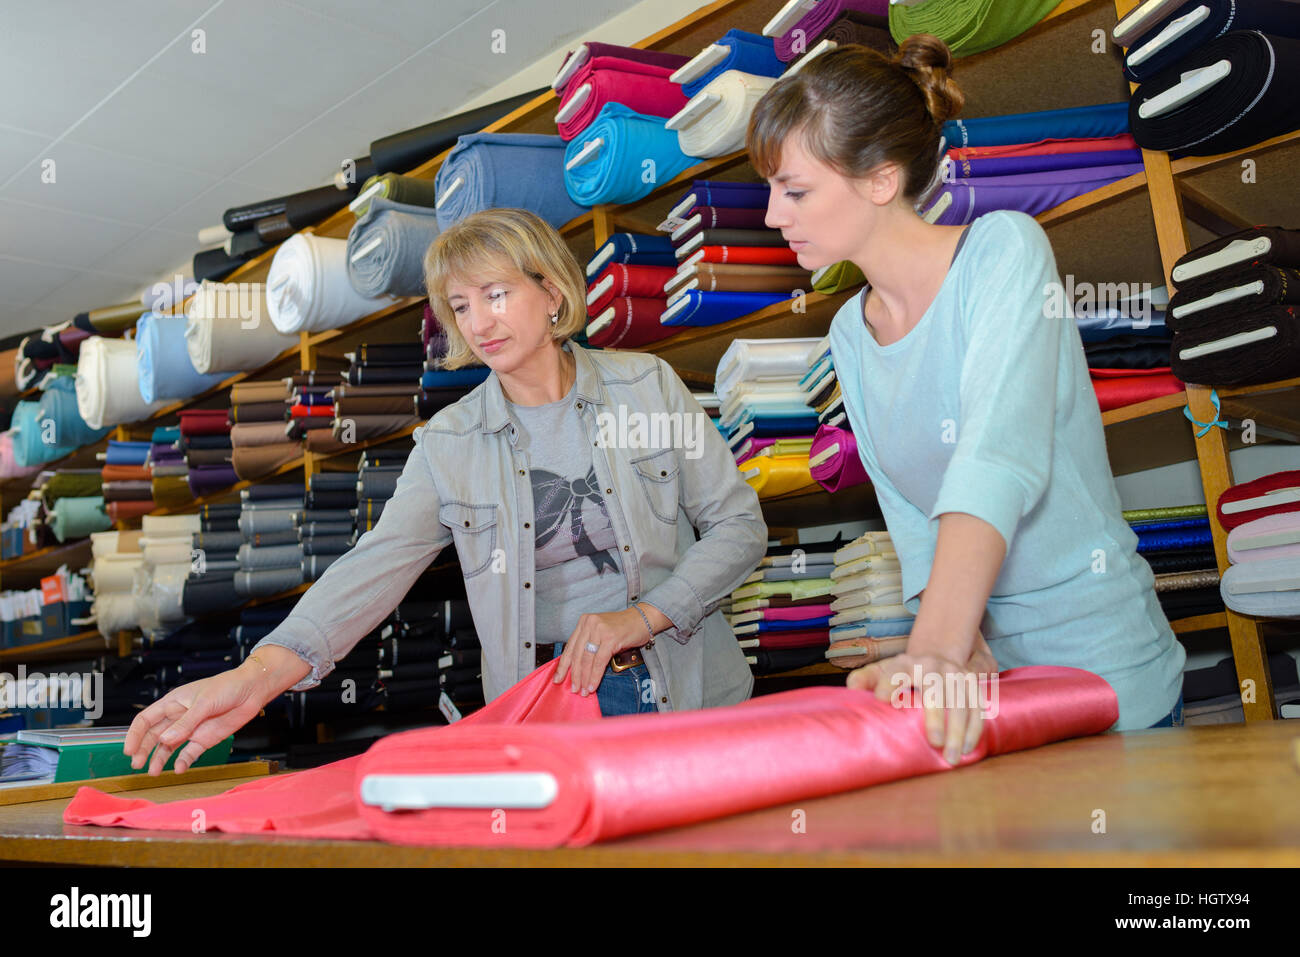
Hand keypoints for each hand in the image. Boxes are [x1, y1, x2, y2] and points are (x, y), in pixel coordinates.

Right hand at [123, 663, 269, 775]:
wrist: (252, 690)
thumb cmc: (227, 687)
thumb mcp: (204, 702)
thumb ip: (185, 723)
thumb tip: (164, 740)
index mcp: (173, 703)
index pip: (146, 720)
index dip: (135, 734)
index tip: (129, 750)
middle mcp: (178, 718)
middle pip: (154, 736)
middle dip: (144, 750)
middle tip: (136, 766)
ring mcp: (191, 730)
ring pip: (169, 747)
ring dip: (160, 759)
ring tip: (154, 772)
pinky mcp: (204, 739)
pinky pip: (189, 753)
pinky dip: (183, 761)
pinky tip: (179, 769)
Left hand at [553, 608, 652, 695]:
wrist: (643, 619)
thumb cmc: (623, 628)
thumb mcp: (601, 633)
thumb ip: (589, 644)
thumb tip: (577, 669)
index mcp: (584, 622)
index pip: (570, 647)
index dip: (563, 665)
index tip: (558, 679)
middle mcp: (589, 623)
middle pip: (576, 654)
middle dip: (574, 675)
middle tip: (573, 689)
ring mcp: (600, 630)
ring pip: (587, 660)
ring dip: (584, 678)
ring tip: (583, 691)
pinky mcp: (610, 638)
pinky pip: (599, 662)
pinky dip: (595, 676)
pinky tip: (593, 685)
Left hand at [847, 632, 998, 765]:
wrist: (933, 657)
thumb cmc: (900, 674)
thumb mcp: (880, 671)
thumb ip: (864, 679)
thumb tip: (853, 688)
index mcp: (905, 664)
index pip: (897, 671)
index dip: (889, 682)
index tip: (882, 698)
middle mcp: (932, 666)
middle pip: (936, 689)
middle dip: (937, 715)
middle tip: (935, 742)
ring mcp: (954, 674)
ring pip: (961, 701)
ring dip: (959, 730)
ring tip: (952, 756)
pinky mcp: (971, 685)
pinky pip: (977, 707)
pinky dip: (974, 728)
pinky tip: (967, 748)